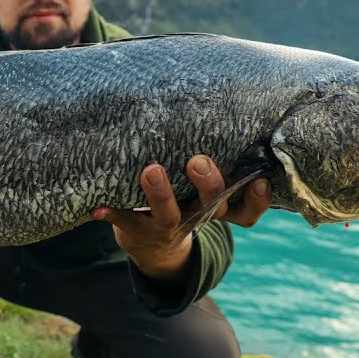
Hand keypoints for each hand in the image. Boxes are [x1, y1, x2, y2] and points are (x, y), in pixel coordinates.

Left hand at [91, 154, 271, 280]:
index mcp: (216, 208)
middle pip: (211, 206)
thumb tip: (228, 110)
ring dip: (160, 193)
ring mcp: (166, 226)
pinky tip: (97, 207)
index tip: (260, 179)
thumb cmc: (184, 200)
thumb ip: (217, 162)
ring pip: (168, 214)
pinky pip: (123, 220)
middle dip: (208, 183)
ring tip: (150, 170)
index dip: (257, 200)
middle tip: (197, 161)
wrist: (152, 246)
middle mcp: (195, 217)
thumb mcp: (203, 190)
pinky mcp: (136, 229)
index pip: (246, 211)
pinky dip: (110, 213)